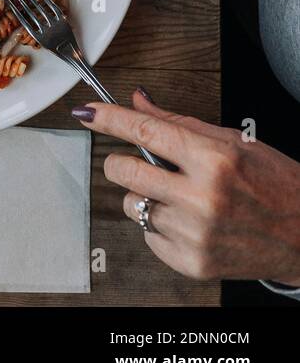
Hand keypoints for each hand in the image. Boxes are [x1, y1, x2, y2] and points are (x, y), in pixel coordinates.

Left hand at [76, 90, 299, 285]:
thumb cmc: (276, 184)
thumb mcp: (234, 142)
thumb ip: (178, 122)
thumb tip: (137, 100)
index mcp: (214, 160)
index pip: (143, 131)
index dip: (107, 118)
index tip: (86, 112)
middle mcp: (202, 197)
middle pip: (122, 170)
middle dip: (124, 162)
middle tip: (145, 164)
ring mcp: (195, 233)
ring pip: (130, 205)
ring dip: (145, 198)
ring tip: (181, 198)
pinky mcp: (191, 261)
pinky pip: (146, 236)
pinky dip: (159, 227)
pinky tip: (190, 223)